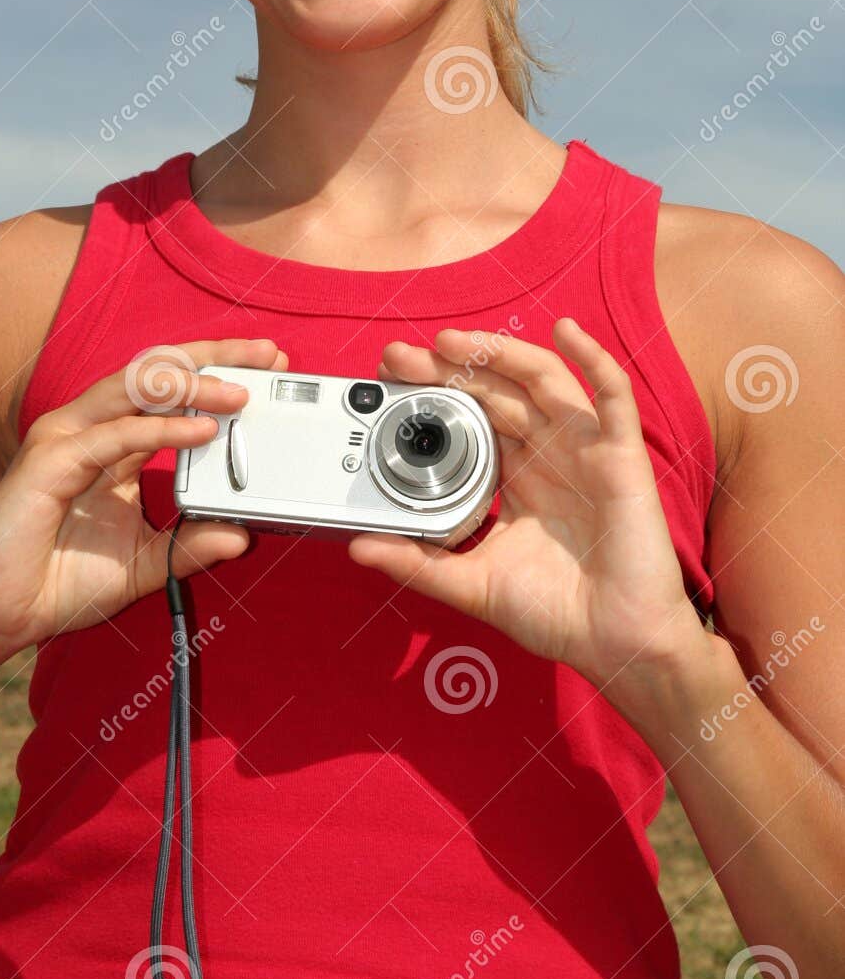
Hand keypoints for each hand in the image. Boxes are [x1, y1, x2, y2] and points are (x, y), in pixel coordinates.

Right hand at [0, 338, 287, 661]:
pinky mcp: (52, 462)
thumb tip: (241, 536)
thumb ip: (189, 547)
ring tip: (239, 392)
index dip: (217, 373)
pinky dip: (162, 430)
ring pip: (136, 390)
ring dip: (193, 385)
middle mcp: (90, 429)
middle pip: (157, 372)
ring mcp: (68, 439)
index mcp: (113, 444)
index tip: (267, 367)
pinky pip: (116, 436)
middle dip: (215, 358)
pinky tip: (202, 430)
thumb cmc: (59, 582)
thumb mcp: (145, 565)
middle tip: (265, 356)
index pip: (170, 392)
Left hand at [348, 320, 704, 693]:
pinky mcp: (622, 456)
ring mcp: (585, 450)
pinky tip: (567, 331)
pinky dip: (594, 358)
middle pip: (496, 391)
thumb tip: (357, 547)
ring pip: (542, 381)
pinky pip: (613, 396)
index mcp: (515, 477)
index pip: (469, 418)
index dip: (433, 394)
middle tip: (399, 357)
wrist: (617, 646)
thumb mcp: (470, 584)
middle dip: (448, 369)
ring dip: (500, 354)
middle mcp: (548, 454)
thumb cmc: (557, 615)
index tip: (387, 380)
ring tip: (452, 342)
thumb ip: (416, 564)